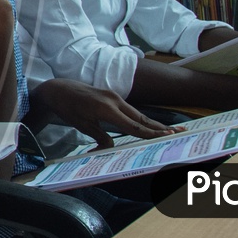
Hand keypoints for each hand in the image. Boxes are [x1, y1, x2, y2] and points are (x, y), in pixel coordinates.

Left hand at [30, 78, 177, 148]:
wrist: (59, 89)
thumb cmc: (68, 108)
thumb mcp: (82, 125)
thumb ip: (100, 137)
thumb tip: (112, 148)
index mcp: (107, 109)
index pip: (133, 125)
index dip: (150, 133)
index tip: (167, 137)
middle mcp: (114, 101)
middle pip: (141, 117)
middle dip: (160, 127)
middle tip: (179, 132)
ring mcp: (114, 97)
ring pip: (137, 113)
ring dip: (153, 123)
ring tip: (170, 130)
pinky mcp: (112, 96)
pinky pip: (130, 110)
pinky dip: (141, 118)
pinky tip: (150, 124)